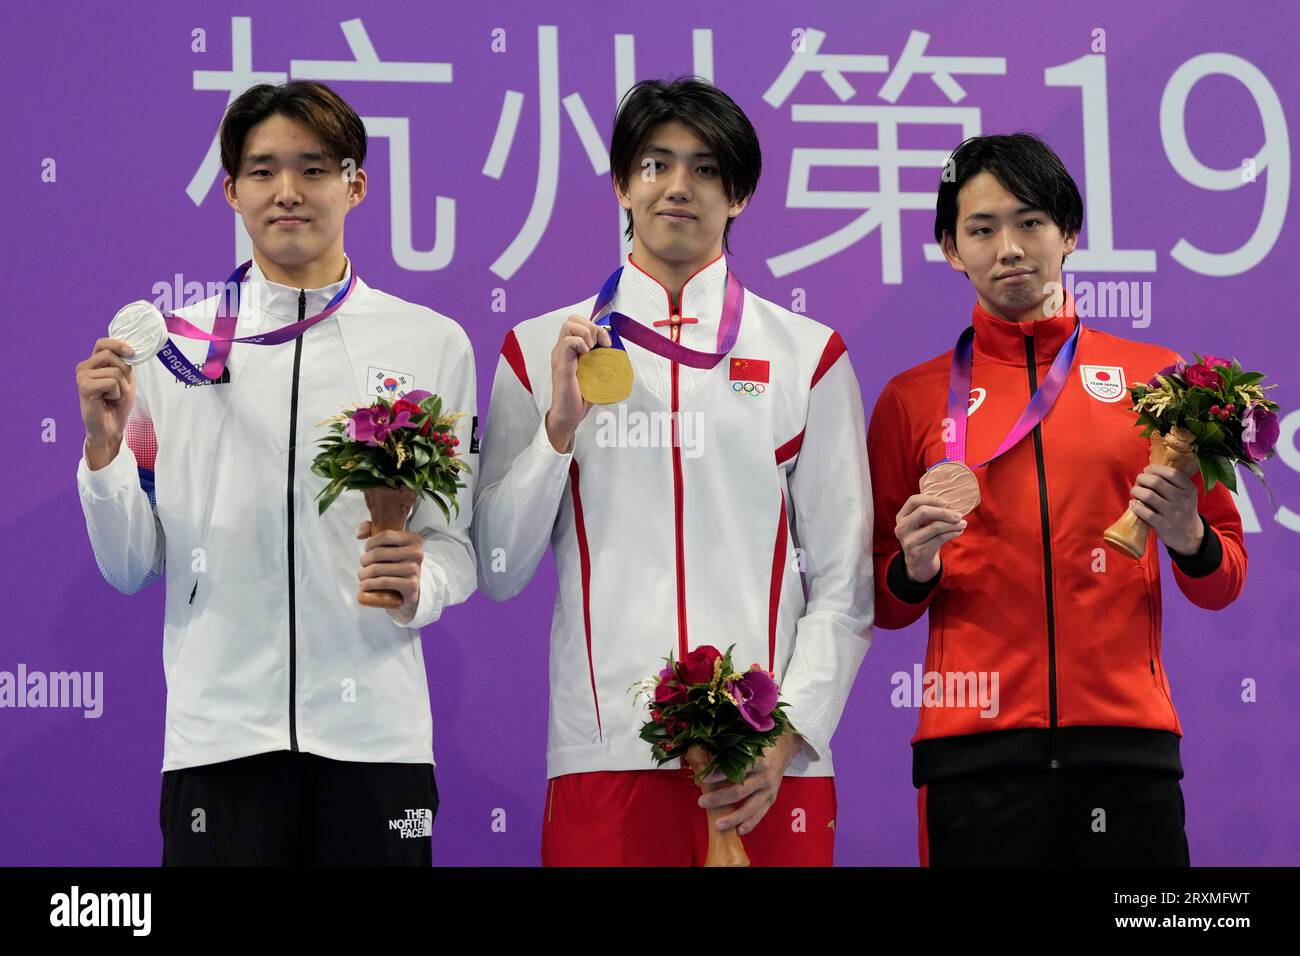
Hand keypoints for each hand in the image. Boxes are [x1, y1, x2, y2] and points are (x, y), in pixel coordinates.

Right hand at [75, 338, 135, 469]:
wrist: (110, 428)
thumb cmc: (117, 405)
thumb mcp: (126, 380)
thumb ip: (125, 364)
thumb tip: (130, 348)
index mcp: (93, 364)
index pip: (103, 343)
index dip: (118, 344)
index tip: (131, 352)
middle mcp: (84, 367)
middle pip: (112, 355)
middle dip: (124, 373)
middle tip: (118, 389)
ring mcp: (82, 376)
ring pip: (115, 371)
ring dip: (121, 387)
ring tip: (112, 397)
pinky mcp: (84, 386)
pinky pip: (112, 382)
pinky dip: (116, 393)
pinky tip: (107, 401)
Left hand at [356, 522, 424, 621]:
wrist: (410, 588)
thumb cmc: (396, 562)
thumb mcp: (388, 543)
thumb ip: (371, 528)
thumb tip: (360, 535)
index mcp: (414, 539)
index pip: (386, 535)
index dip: (371, 543)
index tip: (367, 551)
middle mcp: (417, 553)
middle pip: (378, 553)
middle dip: (364, 560)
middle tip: (363, 566)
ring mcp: (415, 570)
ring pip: (378, 569)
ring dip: (363, 574)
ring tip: (362, 576)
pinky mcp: (411, 585)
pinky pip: (384, 582)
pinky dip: (369, 584)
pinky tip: (364, 585)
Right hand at [545, 314, 610, 452]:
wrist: (568, 415)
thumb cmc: (580, 397)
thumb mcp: (595, 375)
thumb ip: (602, 364)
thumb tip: (621, 358)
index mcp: (570, 349)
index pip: (577, 322)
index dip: (594, 326)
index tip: (606, 343)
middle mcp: (563, 349)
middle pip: (572, 319)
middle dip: (592, 326)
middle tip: (601, 344)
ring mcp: (560, 355)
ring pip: (569, 325)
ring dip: (587, 333)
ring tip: (592, 350)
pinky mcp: (561, 364)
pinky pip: (568, 342)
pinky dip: (580, 343)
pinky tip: (587, 355)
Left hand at [697, 732, 802, 835]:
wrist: (782, 750)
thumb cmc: (760, 746)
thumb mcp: (747, 745)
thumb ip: (729, 752)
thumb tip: (706, 761)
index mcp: (758, 760)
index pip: (736, 769)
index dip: (719, 773)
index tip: (704, 777)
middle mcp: (764, 776)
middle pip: (740, 791)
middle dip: (719, 798)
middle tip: (702, 802)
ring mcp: (769, 790)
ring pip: (750, 808)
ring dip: (733, 818)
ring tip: (718, 825)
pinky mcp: (771, 799)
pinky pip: (760, 814)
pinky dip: (749, 824)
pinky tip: (738, 831)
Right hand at [894, 494, 965, 583]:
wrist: (919, 563)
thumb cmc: (924, 538)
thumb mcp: (921, 524)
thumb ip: (931, 513)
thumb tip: (951, 506)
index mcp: (901, 517)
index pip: (914, 501)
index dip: (931, 499)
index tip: (946, 503)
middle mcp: (902, 528)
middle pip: (923, 512)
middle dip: (944, 512)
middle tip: (958, 515)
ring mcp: (909, 540)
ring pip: (935, 526)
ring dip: (952, 524)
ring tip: (963, 523)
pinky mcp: (919, 551)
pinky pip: (940, 538)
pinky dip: (952, 533)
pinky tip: (958, 532)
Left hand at [1129, 464, 1203, 554]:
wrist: (1189, 534)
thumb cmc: (1182, 509)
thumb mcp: (1186, 493)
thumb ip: (1173, 482)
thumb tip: (1149, 469)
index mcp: (1189, 488)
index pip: (1171, 473)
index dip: (1154, 469)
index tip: (1146, 470)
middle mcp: (1182, 499)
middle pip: (1156, 482)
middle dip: (1142, 478)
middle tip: (1138, 481)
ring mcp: (1173, 512)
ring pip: (1148, 495)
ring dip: (1136, 490)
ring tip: (1135, 491)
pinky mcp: (1163, 524)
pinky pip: (1144, 512)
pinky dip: (1135, 506)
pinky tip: (1133, 503)